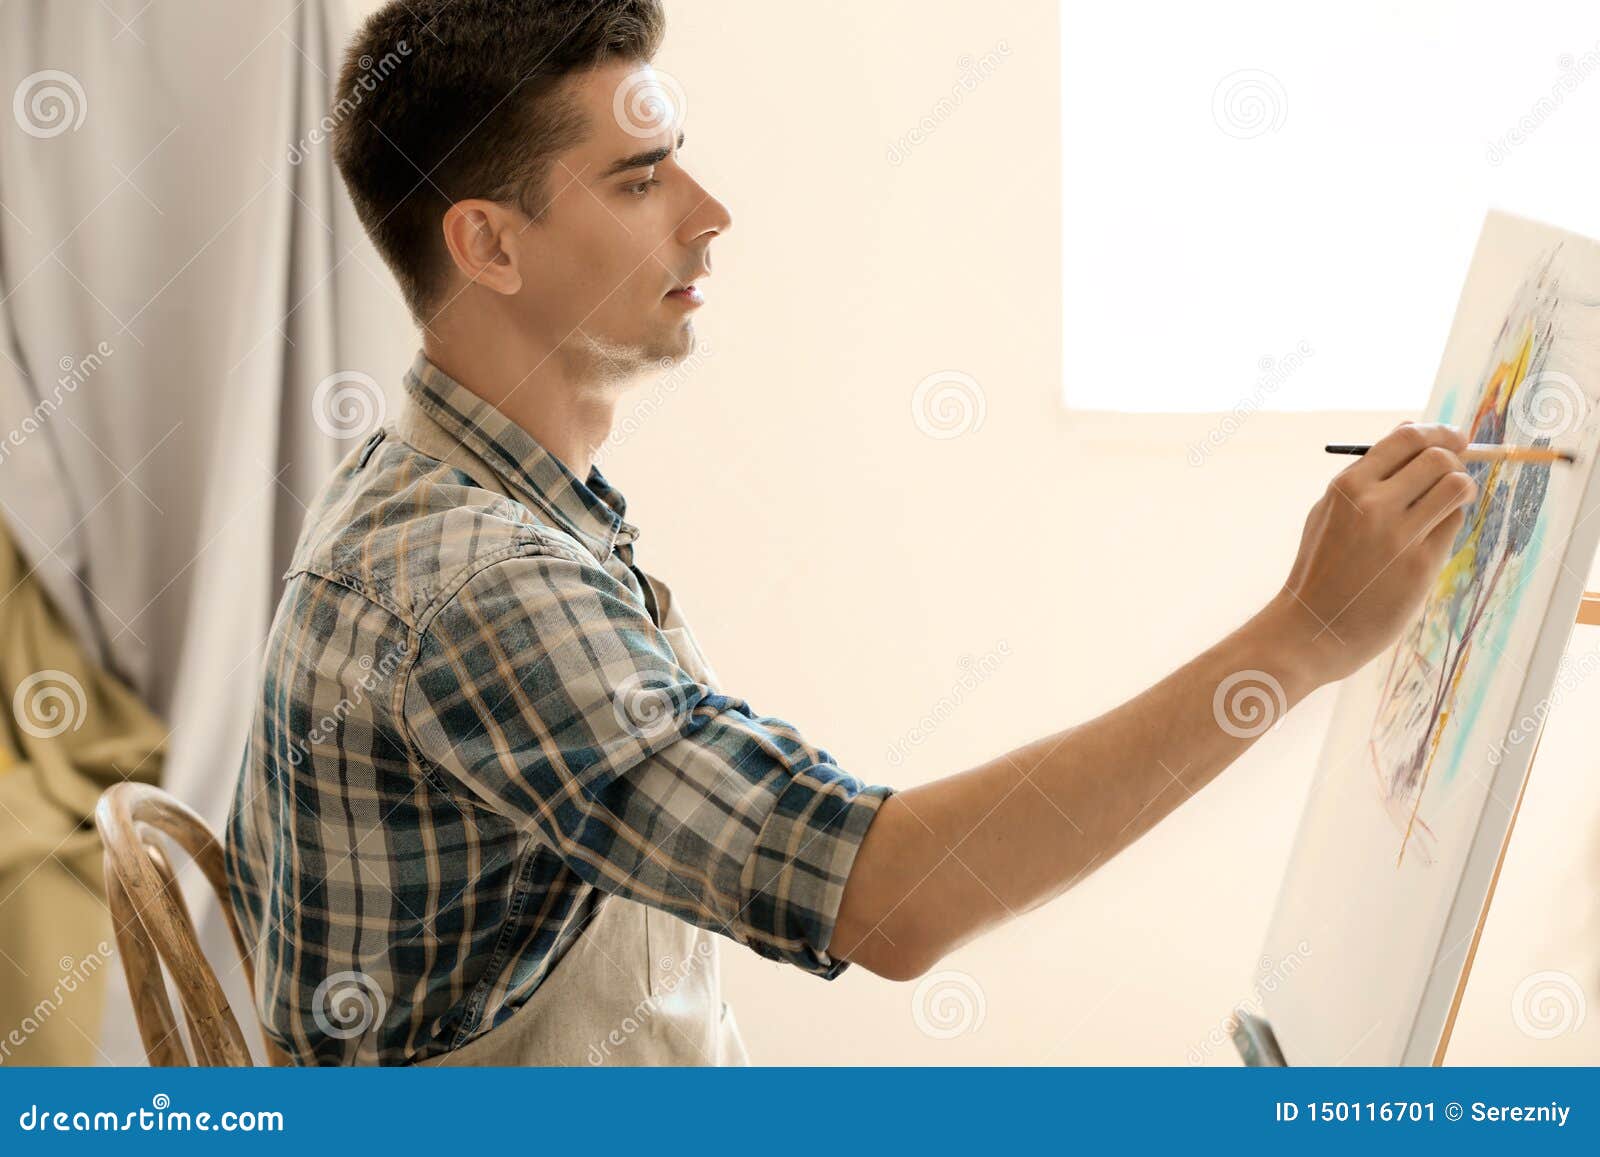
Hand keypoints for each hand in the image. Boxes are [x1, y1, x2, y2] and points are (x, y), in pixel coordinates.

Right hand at [1267, 421, 1477, 685]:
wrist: (1313, 627)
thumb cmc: (1321, 567)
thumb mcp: (1329, 512)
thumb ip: (1367, 474)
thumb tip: (1411, 428)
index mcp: (1347, 487)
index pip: (1407, 437)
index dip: (1438, 433)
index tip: (1452, 439)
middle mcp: (1373, 505)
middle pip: (1438, 457)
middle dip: (1454, 459)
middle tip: (1454, 471)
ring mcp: (1399, 535)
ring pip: (1455, 486)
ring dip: (1460, 487)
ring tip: (1449, 499)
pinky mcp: (1420, 564)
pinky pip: (1452, 525)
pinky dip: (1450, 520)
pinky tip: (1433, 531)